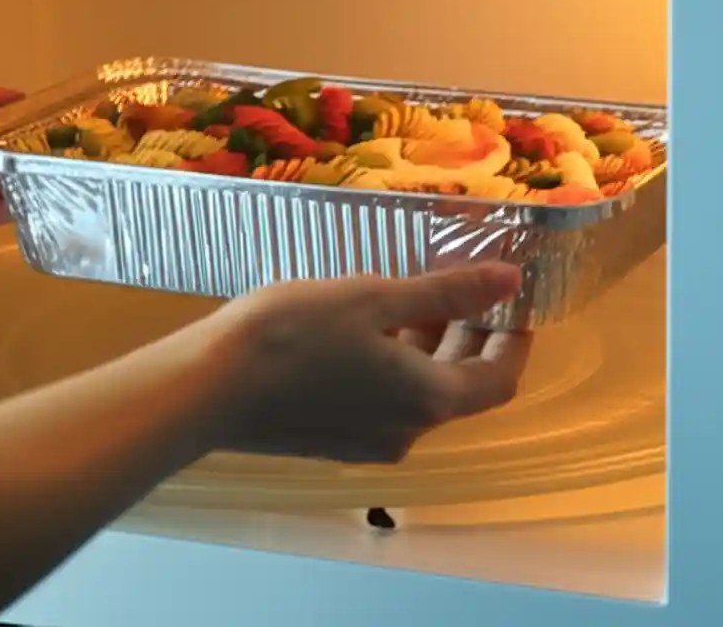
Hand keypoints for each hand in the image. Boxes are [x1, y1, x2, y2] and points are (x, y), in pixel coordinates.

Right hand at [207, 262, 532, 463]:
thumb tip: (512, 281)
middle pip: (458, 388)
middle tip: (463, 288)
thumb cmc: (294, 334)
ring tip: (409, 299)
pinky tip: (364, 329)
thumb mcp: (374, 298)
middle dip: (469, 339)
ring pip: (416, 393)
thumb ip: (447, 292)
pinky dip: (391, 366)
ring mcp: (365, 442)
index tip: (512, 302)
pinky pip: (381, 402)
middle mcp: (405, 432)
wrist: (208, 389)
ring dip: (426, 349)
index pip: (499, 380)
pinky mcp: (330, 440)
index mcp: (427, 399)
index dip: (514, 342)